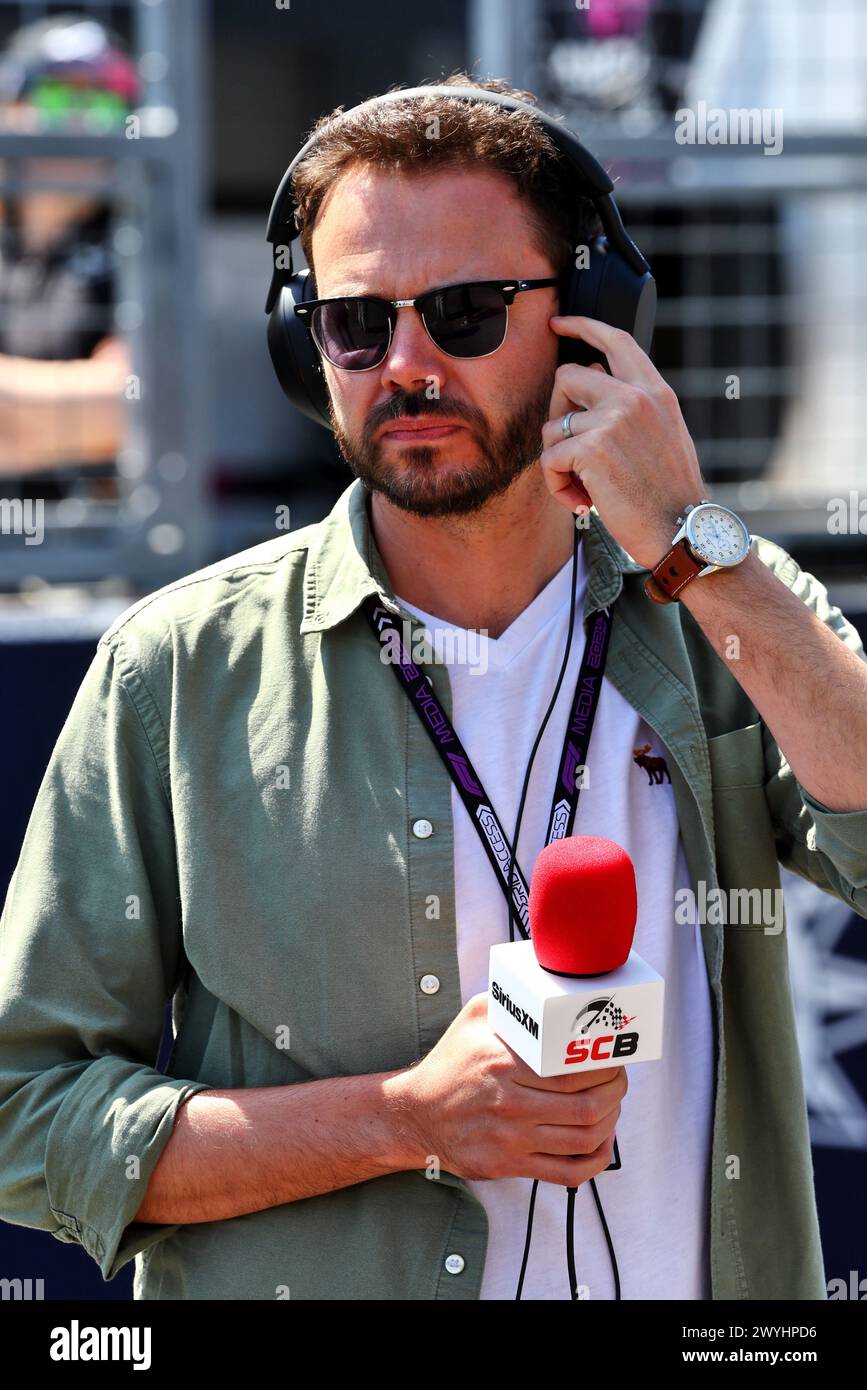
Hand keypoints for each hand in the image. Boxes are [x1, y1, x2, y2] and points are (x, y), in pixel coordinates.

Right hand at [394, 993, 626, 1186]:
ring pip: (583, 1139)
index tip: (613, 1054)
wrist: (416, 1114)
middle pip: (586, 1105)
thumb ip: (509, 1001)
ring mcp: (511, 1139)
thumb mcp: (472, 1018)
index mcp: (504, 1063)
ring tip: (611, 1105)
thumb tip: (545, 986)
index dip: (605, 1064)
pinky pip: (566, 1173)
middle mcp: (509, 1103)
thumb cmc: (450, 1063)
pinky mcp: (510, 1166)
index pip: (572, 1069)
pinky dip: (594, 1161)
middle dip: (615, 1091)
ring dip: (609, 1123)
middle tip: (618, 1077)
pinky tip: (600, 1143)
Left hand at [540, 315, 706, 569]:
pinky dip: (557, 486)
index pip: (616, 340)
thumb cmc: (671, 496)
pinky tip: (582, 502)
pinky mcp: (592, 448)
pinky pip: (549, 459)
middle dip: (558, 414)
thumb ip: (635, 408)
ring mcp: (613, 420)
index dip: (582, 326)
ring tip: (584, 488)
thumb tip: (592, 385)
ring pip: (553, 425)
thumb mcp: (666, 436)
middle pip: (567, 377)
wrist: (683, 532)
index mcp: (656, 392)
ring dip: (559, 461)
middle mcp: (635, 397)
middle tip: (571, 451)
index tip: (558, 323)